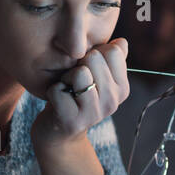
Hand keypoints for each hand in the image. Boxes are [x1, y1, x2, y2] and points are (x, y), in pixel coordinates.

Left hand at [30, 38, 130, 154]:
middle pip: (95, 58)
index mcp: (122, 89)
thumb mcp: (96, 77)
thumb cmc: (76, 97)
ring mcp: (94, 113)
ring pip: (79, 73)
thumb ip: (110, 59)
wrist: (59, 132)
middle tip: (74, 81)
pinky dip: (52, 91)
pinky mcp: (73, 121)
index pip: (113, 52)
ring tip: (67, 89)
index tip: (88, 68)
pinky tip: (57, 102)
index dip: (94, 53)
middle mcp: (112, 102)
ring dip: (65, 77)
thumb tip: (121, 41)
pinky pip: (59, 89)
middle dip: (78, 64)